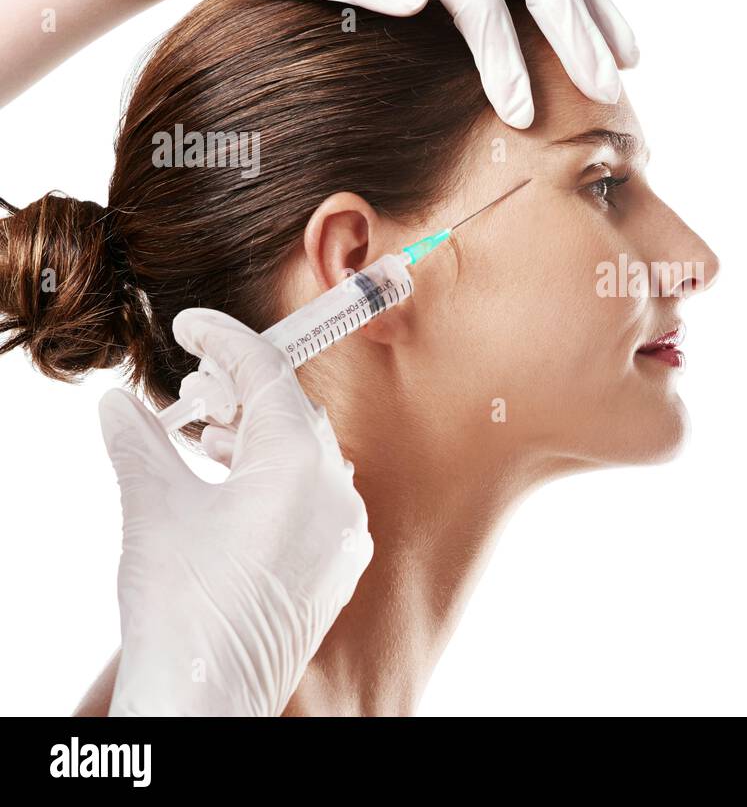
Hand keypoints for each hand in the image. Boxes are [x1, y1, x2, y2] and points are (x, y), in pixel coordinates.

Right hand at [99, 307, 373, 715]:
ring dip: (255, 437)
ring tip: (203, 440)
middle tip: (190, 394)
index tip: (191, 325)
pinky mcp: (341, 564)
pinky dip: (275, 479)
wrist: (208, 701)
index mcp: (298, 463)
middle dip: (239, 393)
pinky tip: (233, 489)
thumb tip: (120, 407)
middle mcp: (337, 491)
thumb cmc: (183, 606)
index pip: (267, 372)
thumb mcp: (153, 508)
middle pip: (292, 412)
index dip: (225, 338)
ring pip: (306, 456)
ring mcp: (346, 531)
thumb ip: (141, 443)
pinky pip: (316, 497)